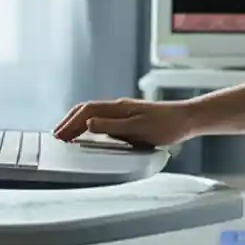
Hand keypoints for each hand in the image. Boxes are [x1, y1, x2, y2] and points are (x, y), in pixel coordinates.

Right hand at [53, 98, 196, 145]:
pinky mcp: (130, 117)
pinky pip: (103, 119)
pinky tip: (90, 134)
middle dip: (69, 122)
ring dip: (78, 123)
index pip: (86, 111)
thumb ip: (113, 127)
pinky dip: (89, 125)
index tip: (58, 136)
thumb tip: (88, 123)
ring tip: (66, 136)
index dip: (70, 124)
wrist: (188, 119)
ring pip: (93, 114)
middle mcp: (119, 107)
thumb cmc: (167, 125)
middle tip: (56, 136)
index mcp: (118, 108)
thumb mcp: (139, 129)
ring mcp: (124, 111)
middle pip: (86, 110)